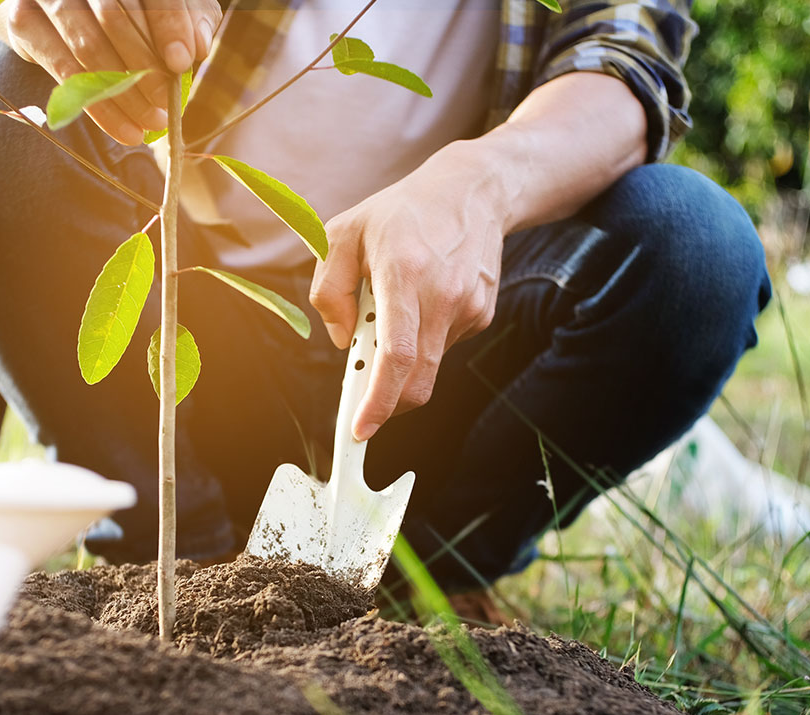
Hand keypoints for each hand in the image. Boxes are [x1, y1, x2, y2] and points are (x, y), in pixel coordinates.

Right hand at [0, 0, 220, 143]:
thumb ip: (190, 18)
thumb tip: (196, 47)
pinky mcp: (24, 21)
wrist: (60, 7)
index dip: (168, 25)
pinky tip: (126, 130)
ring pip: (88, 46)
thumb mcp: (168, 7)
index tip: (181, 62)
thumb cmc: (132, 7)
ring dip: (123, 93)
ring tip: (151, 123)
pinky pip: (64, 71)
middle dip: (145, 67)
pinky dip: (99, 107)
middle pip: (114, 17)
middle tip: (166, 104)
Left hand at [310, 141, 505, 440]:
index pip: (397, 355)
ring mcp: (467, 308)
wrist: (473, 190)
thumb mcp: (344, 233)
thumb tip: (342, 340)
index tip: (361, 429)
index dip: (379, 401)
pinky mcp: (480, 315)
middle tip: (364, 405)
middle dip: (388, 404)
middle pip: (418, 378)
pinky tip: (422, 299)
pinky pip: (442, 346)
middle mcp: (442, 295)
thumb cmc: (402, 211)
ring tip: (395, 308)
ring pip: (428, 363)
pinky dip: (423, 339)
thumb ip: (328, 289)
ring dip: (403, 357)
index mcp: (405, 275)